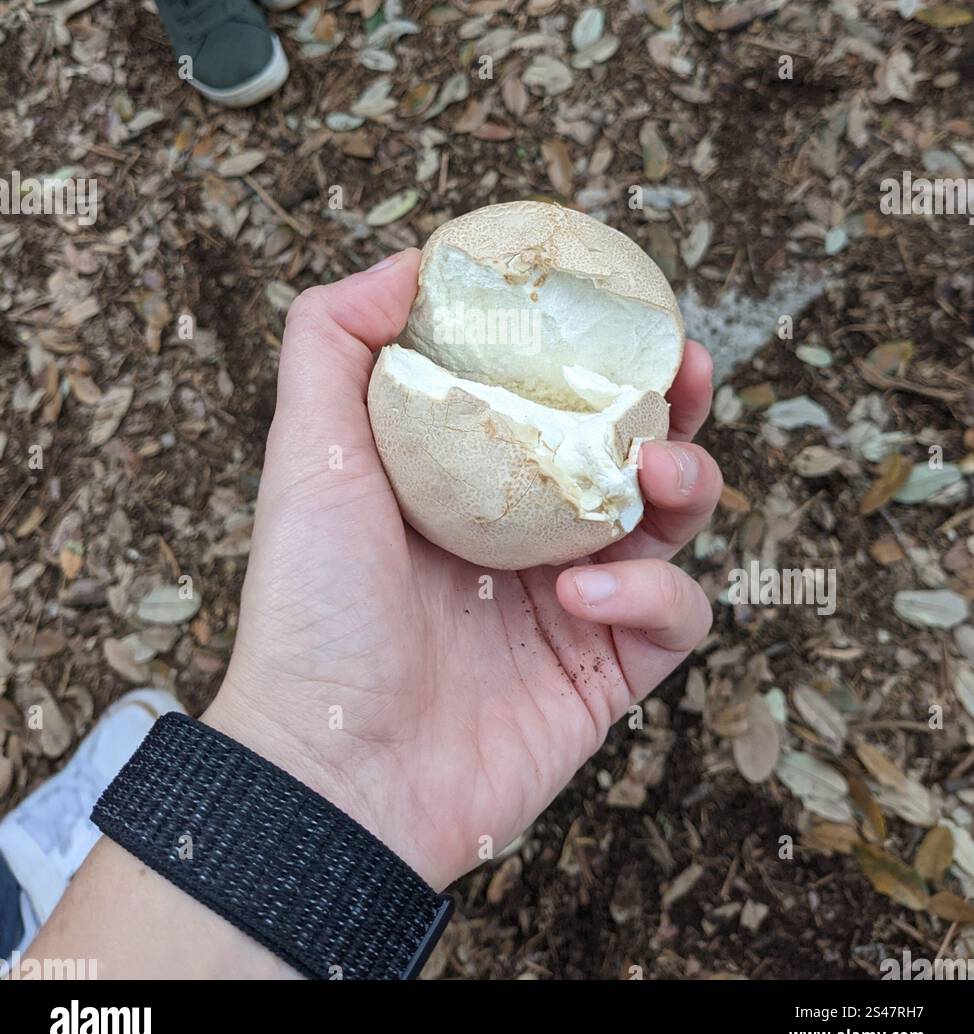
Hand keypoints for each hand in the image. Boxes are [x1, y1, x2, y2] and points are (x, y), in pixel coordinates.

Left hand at [205, 249, 721, 891]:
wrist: (329, 771)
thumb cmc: (310, 609)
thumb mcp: (308, 453)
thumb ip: (333, 341)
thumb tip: (407, 261)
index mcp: (468, 484)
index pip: (553, 402)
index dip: (596, 353)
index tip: (623, 308)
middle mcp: (526, 539)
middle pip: (630, 454)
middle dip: (674, 404)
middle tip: (688, 367)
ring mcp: (572, 609)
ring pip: (673, 527)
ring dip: (684, 484)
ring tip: (655, 469)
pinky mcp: (606, 676)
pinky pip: (674, 619)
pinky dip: (650, 596)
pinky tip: (583, 598)